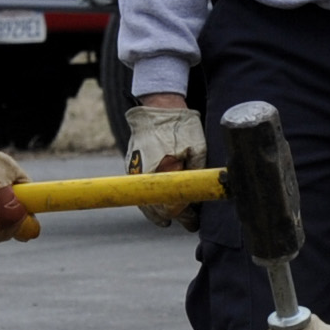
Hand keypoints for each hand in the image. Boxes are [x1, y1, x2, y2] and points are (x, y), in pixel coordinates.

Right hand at [126, 99, 203, 228]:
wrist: (160, 108)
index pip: (172, 206)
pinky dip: (146, 199)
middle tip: (187, 222)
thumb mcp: (199, 149)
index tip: (194, 222)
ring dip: (156, 212)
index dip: (185, 217)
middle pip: (156, 208)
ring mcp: (134, 170)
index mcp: (163, 172)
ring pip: (143, 200)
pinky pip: (137, 189)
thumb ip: (197, 174)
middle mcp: (145, 174)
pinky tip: (154, 204)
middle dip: (172, 217)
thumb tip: (199, 196)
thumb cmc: (182, 126)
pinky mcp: (130, 164)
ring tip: (166, 221)